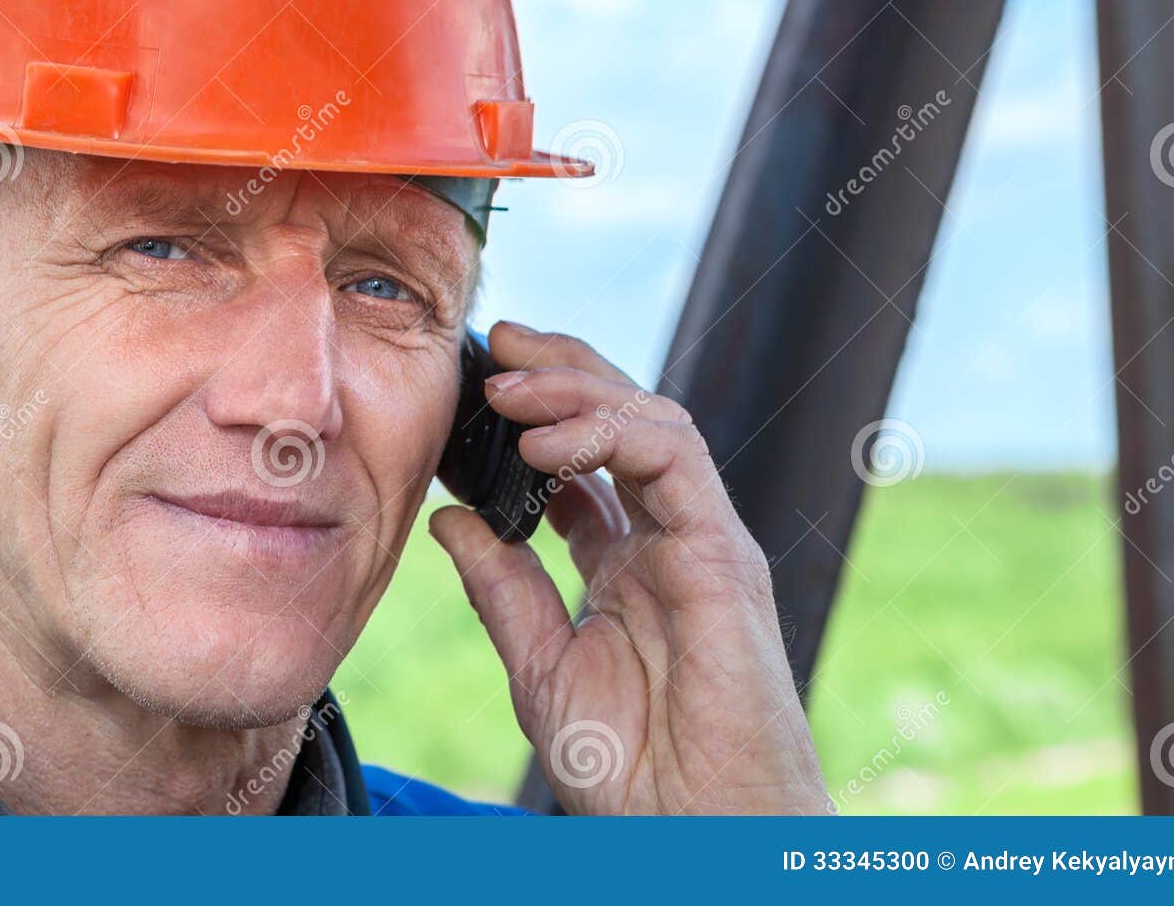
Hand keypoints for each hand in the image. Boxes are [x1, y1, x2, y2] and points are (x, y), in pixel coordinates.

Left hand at [430, 322, 831, 814]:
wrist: (694, 829)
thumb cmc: (636, 770)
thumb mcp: (540, 667)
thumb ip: (502, 588)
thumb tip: (450, 518)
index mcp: (625, 565)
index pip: (584, 462)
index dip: (531, 416)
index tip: (471, 390)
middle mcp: (667, 539)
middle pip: (621, 420)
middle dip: (558, 370)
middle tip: (493, 344)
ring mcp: (699, 540)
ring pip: (652, 419)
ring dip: (576, 389)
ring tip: (505, 387)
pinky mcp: (723, 553)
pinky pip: (675, 459)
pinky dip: (611, 432)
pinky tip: (545, 442)